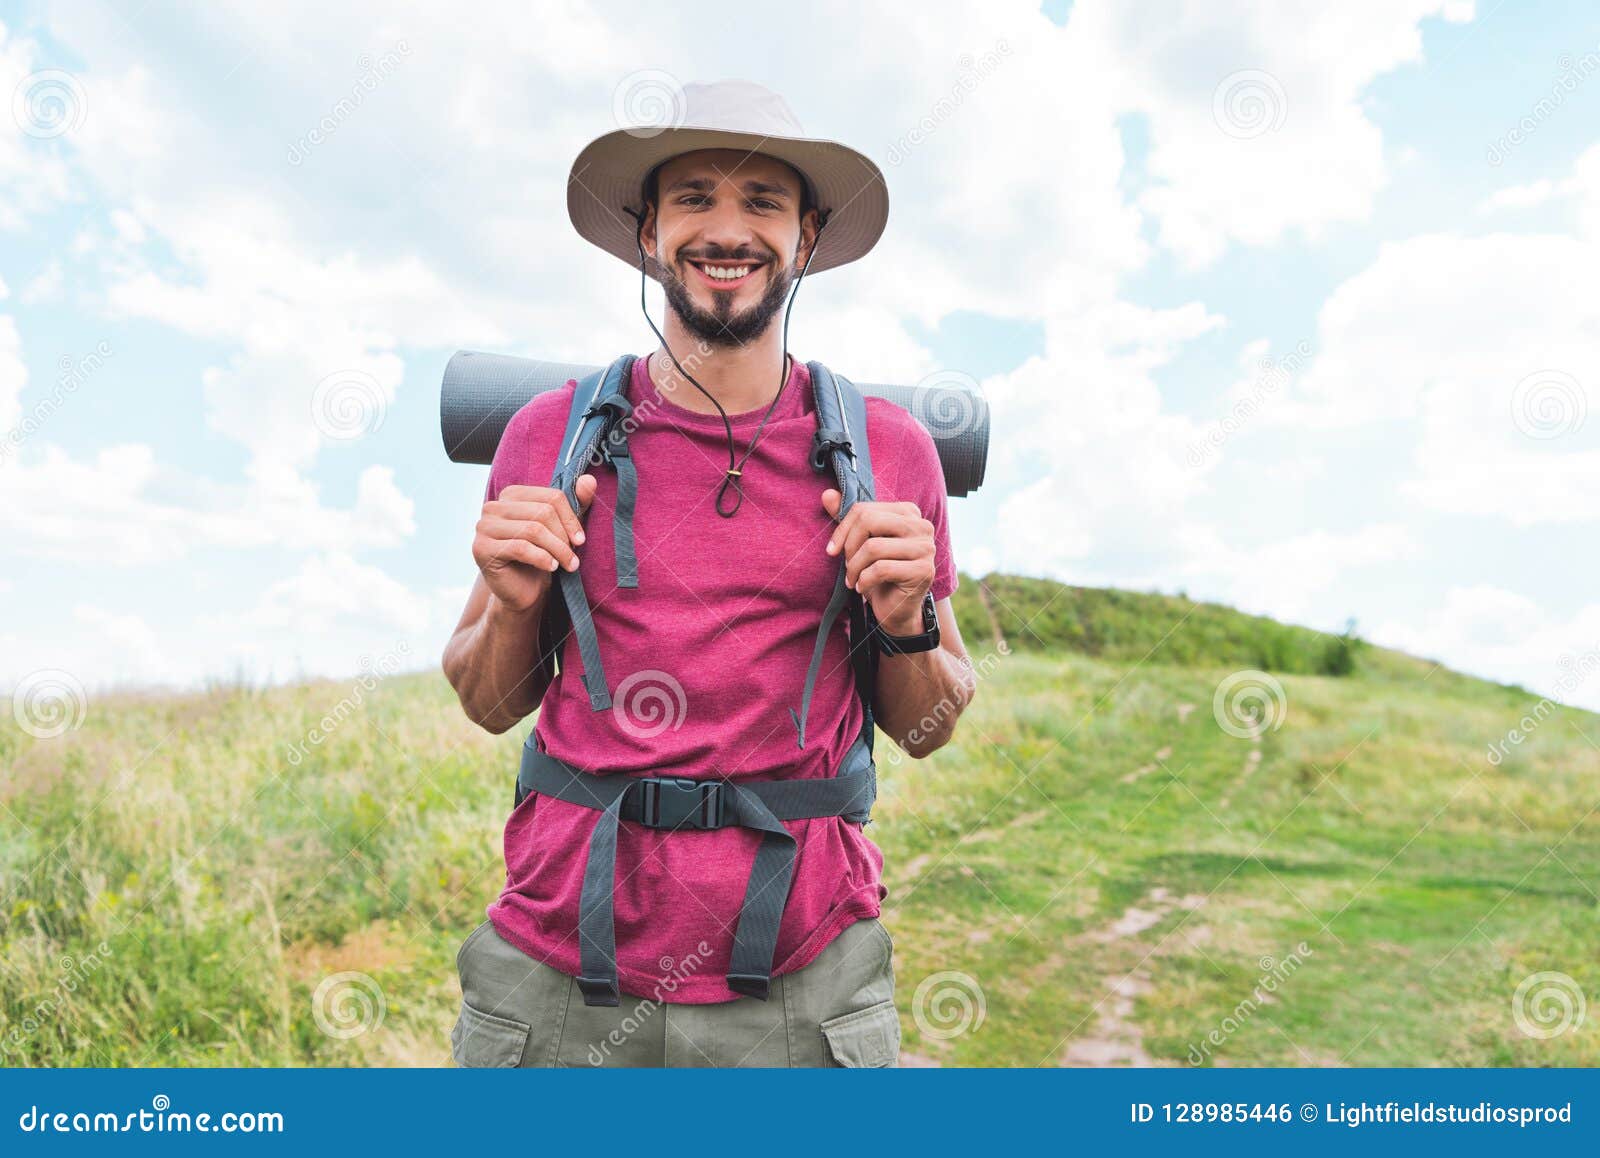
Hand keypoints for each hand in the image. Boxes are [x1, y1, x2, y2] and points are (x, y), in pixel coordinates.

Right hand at [473, 476, 596, 612]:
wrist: (524, 592)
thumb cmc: (543, 557)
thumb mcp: (563, 528)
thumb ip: (577, 503)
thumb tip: (590, 479)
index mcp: (512, 495)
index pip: (551, 496)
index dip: (571, 519)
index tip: (581, 540)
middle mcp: (493, 507)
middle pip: (542, 512)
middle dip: (563, 537)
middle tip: (573, 557)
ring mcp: (484, 527)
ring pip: (533, 530)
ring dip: (557, 550)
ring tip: (568, 564)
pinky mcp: (482, 548)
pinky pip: (520, 548)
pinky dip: (542, 558)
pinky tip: (551, 567)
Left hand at [821, 489, 933, 635]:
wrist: (896, 609)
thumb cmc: (879, 573)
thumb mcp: (860, 544)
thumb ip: (847, 518)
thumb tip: (827, 495)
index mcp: (908, 512)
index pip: (865, 509)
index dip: (842, 529)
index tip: (832, 550)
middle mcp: (922, 525)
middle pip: (870, 521)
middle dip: (850, 546)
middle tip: (847, 565)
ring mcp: (926, 548)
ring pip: (874, 547)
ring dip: (855, 567)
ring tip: (853, 579)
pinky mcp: (924, 571)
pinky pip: (881, 569)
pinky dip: (864, 580)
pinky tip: (862, 588)